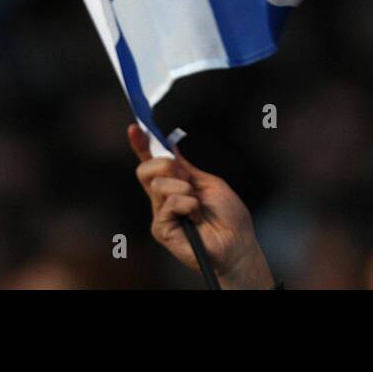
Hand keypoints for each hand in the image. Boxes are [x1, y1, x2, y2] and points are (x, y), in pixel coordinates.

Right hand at [128, 124, 274, 288]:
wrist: (237, 242)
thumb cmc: (228, 216)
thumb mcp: (208, 182)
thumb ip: (186, 167)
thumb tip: (171, 146)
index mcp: (175, 184)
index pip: (152, 162)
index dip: (142, 145)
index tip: (135, 128)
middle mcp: (163, 198)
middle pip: (146, 170)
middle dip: (166, 165)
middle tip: (187, 177)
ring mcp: (161, 213)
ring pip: (159, 185)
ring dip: (184, 189)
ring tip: (198, 205)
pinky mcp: (161, 228)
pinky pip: (169, 203)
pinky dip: (188, 204)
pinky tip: (196, 216)